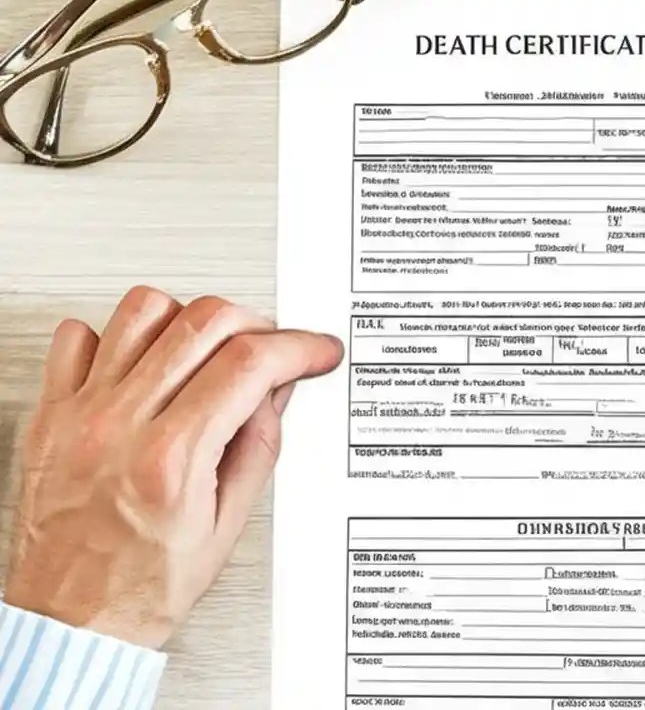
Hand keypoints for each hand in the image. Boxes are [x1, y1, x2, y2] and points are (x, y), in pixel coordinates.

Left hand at [3, 287, 343, 647]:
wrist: (72, 616)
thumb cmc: (141, 587)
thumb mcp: (226, 527)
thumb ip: (256, 449)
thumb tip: (276, 392)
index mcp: (172, 460)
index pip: (249, 364)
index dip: (297, 346)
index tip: (314, 351)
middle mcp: (120, 426)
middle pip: (203, 322)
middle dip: (256, 325)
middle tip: (271, 350)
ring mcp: (79, 413)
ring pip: (143, 310)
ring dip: (191, 320)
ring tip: (208, 350)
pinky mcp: (49, 413)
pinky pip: (77, 334)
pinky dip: (117, 336)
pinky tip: (142, 362)